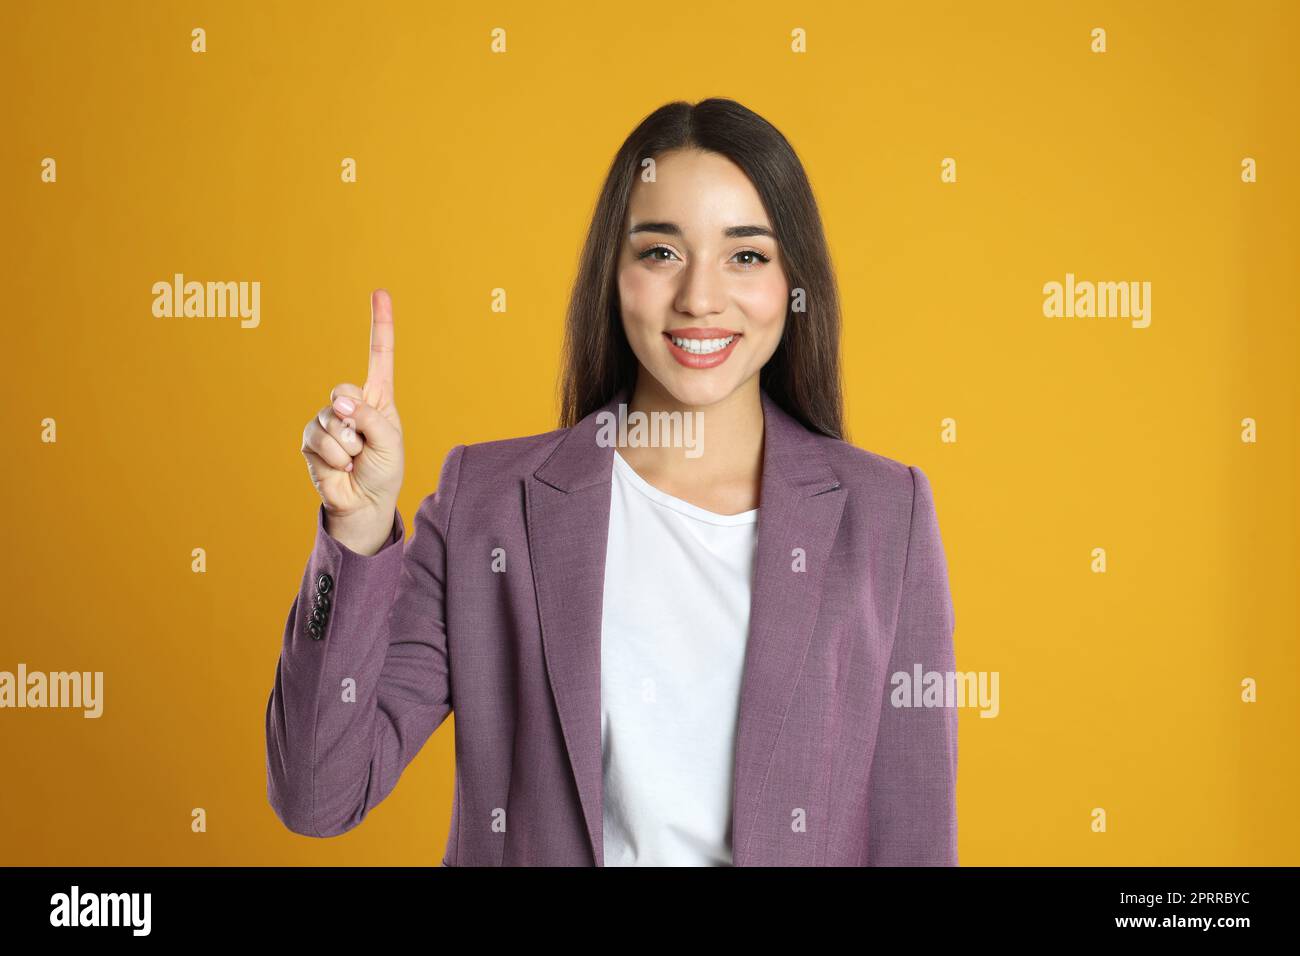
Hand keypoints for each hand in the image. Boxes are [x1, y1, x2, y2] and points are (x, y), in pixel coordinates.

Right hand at [300, 289, 404, 551]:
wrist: (364, 503)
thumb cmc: (384, 471)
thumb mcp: (389, 441)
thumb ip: (368, 417)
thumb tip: (339, 400)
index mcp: (378, 398)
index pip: (379, 355)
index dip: (380, 324)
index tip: (380, 292)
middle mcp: (352, 403)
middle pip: (344, 390)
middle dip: (355, 421)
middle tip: (364, 446)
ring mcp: (328, 420)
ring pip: (330, 419)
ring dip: (347, 447)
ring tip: (354, 460)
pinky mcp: (310, 439)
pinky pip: (318, 440)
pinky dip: (334, 458)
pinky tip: (341, 468)